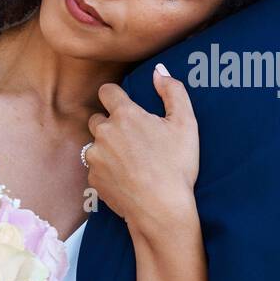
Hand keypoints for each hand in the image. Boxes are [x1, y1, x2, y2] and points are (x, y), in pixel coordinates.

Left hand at [86, 64, 197, 235]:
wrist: (161, 209)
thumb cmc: (176, 165)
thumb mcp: (186, 123)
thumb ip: (173, 91)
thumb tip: (159, 72)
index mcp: (125, 115)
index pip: (107, 91)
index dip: (115, 95)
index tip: (124, 104)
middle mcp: (104, 133)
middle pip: (97, 118)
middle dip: (111, 124)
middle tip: (133, 138)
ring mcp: (95, 157)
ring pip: (95, 144)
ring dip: (107, 148)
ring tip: (131, 161)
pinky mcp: (93, 179)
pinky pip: (96, 168)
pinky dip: (107, 170)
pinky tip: (126, 178)